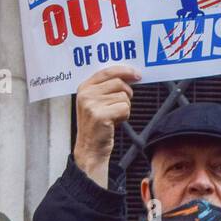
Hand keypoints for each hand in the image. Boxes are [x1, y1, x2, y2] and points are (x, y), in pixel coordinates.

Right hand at [73, 65, 138, 186]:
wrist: (90, 148)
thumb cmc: (97, 124)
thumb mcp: (96, 102)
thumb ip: (107, 87)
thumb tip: (130, 75)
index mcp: (84, 87)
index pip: (107, 71)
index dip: (125, 71)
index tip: (137, 75)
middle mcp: (85, 94)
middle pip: (119, 83)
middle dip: (126, 94)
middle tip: (120, 105)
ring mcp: (91, 104)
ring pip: (124, 96)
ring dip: (124, 107)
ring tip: (113, 116)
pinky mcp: (100, 115)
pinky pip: (125, 108)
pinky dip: (125, 116)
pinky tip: (114, 122)